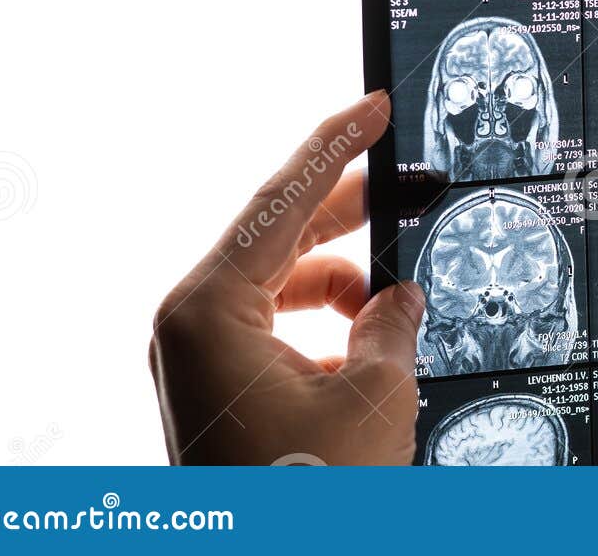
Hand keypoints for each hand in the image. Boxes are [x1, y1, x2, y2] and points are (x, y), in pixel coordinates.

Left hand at [148, 92, 424, 463]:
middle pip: (278, 236)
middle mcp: (191, 324)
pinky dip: (326, 325)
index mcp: (209, 309)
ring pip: (282, 285)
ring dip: (344, 284)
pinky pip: (277, 327)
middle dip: (349, 213)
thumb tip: (399, 297)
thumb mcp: (372, 396)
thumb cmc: (304, 493)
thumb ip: (390, 325)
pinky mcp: (217, 390)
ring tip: (402, 298)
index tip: (372, 104)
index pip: (281, 200)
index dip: (335, 145)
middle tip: (406, 182)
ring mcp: (199, 359)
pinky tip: (374, 343)